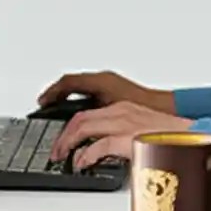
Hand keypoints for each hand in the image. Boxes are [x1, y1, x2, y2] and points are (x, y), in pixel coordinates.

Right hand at [37, 70, 174, 112]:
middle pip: (73, 83)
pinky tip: (79, 112)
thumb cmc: (146, 113)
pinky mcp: (117, 93)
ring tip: (57, 108)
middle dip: (57, 94)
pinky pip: (91, 92)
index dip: (53, 93)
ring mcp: (112, 85)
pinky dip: (81, 100)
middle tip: (45, 104)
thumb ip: (93, 123)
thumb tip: (79, 129)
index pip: (69, 83)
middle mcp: (106, 81)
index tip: (42, 102)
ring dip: (68, 96)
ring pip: (82, 88)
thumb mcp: (114, 117)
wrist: (167, 112)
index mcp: (102, 83)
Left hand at [49, 101, 192, 170]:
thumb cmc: (175, 138)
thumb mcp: (144, 132)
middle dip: (63, 136)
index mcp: (125, 108)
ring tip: (61, 158)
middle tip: (56, 152)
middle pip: (79, 118)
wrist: (197, 138)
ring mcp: (124, 123)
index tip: (63, 141)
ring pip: (82, 126)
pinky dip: (85, 155)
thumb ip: (126, 138)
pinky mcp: (128, 138)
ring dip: (67, 144)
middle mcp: (122, 111)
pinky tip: (81, 164)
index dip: (70, 128)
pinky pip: (97, 146)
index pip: (87, 113)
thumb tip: (110, 153)